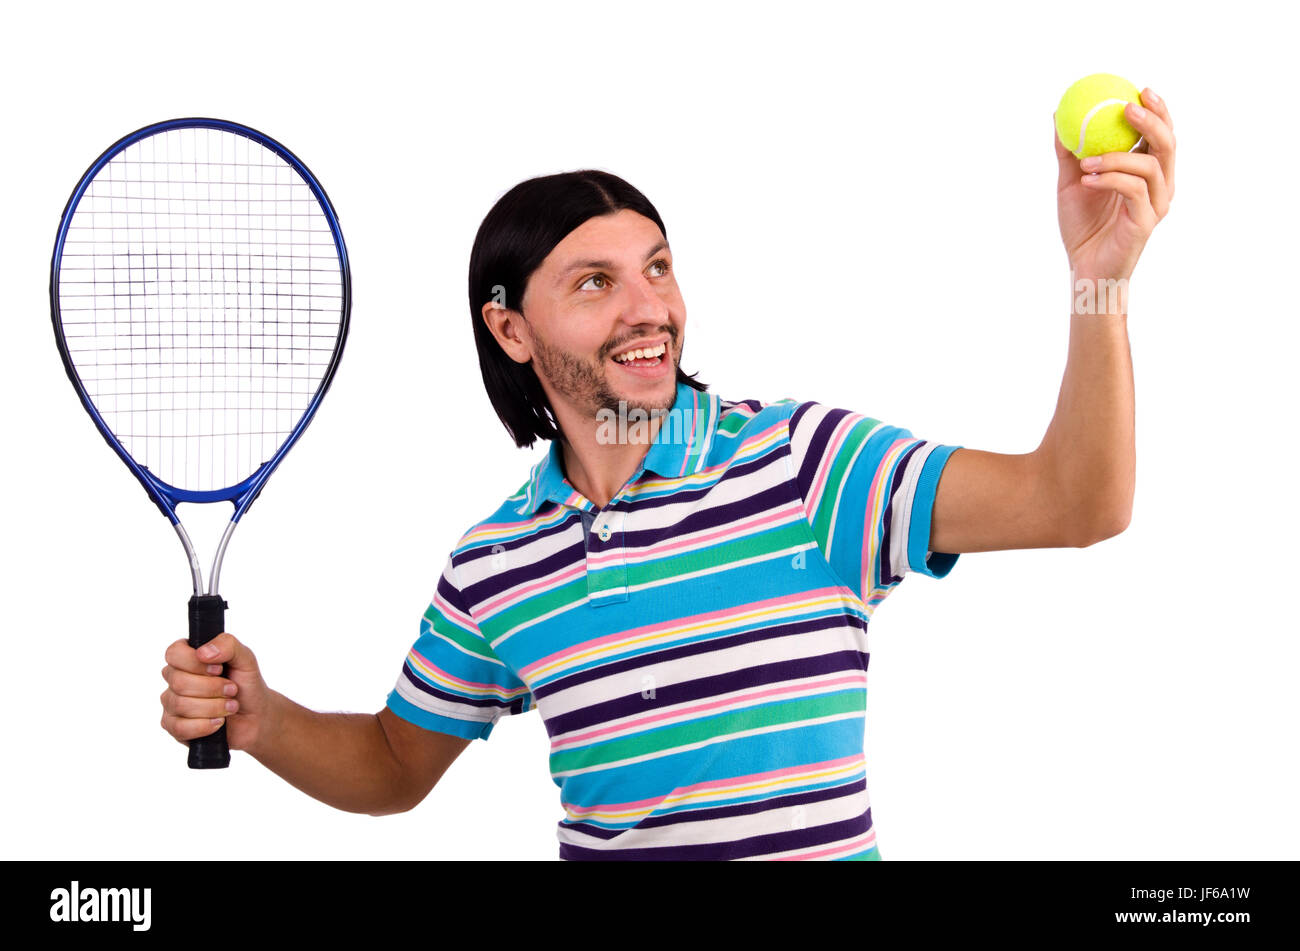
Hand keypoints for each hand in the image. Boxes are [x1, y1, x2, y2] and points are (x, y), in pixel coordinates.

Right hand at [160, 632, 272, 754]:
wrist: (255, 716)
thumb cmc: (246, 685)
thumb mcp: (245, 658)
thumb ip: (228, 645)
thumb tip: (203, 652)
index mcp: (187, 657)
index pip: (174, 653)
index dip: (196, 663)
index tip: (219, 669)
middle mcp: (175, 679)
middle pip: (179, 682)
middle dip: (212, 688)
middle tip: (232, 689)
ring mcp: (172, 703)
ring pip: (181, 705)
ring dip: (213, 707)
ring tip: (230, 706)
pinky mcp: (174, 726)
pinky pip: (179, 728)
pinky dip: (204, 726)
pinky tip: (218, 722)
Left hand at [1056, 87, 1175, 290]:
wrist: (1084, 268)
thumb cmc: (1082, 226)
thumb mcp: (1071, 181)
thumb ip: (1068, 151)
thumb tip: (1057, 114)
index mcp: (1148, 173)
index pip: (1161, 135)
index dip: (1158, 110)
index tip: (1140, 89)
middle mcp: (1159, 186)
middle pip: (1167, 145)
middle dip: (1153, 121)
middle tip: (1128, 106)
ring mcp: (1156, 204)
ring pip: (1150, 167)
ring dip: (1117, 157)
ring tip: (1086, 159)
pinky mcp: (1146, 222)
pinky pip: (1133, 191)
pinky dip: (1110, 179)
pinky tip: (1087, 178)